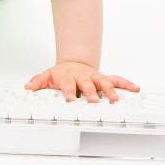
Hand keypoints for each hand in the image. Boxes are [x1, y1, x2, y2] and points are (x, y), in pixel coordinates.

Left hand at [24, 61, 138, 102]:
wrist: (73, 63)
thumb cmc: (61, 74)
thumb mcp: (47, 76)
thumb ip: (38, 82)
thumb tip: (28, 88)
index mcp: (69, 77)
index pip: (68, 85)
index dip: (69, 92)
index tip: (70, 100)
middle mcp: (84, 77)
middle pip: (88, 84)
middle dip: (91, 92)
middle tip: (95, 101)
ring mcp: (95, 77)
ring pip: (105, 81)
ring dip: (110, 90)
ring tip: (116, 99)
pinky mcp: (105, 78)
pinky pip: (118, 80)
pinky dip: (127, 84)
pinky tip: (136, 89)